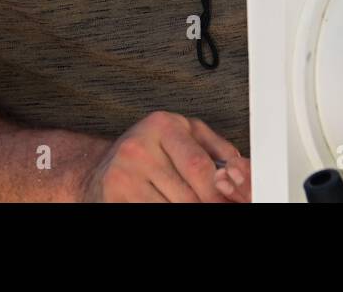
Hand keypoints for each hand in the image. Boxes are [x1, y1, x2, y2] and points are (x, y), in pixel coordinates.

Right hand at [77, 111, 251, 202]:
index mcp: (162, 126)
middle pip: (189, 195)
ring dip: (188, 213)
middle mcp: (139, 148)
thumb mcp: (184, 136)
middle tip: (217, 207)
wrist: (98, 169)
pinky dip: (165, 215)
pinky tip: (169, 207)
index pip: (200, 167)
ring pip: (173, 210)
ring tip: (190, 205)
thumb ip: (217, 149)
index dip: (220, 192)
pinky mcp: (113, 198)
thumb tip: (244, 170)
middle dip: (207, 206)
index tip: (230, 201)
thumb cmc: (148, 153)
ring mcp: (123, 175)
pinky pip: (151, 214)